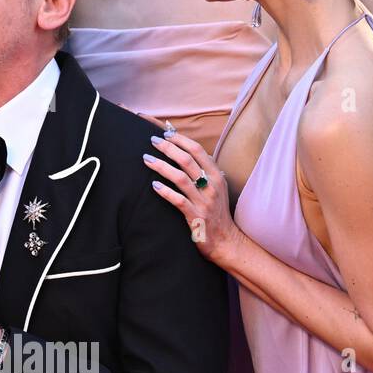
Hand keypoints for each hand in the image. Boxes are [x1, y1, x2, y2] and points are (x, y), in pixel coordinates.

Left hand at [143, 130, 241, 263]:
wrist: (226, 240)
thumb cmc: (217, 211)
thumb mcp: (216, 187)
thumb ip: (205, 170)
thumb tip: (189, 150)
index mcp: (216, 175)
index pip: (198, 150)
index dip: (181, 139)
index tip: (165, 132)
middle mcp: (211, 186)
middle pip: (187, 160)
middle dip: (168, 148)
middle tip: (152, 141)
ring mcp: (203, 201)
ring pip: (180, 178)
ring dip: (161, 166)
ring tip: (146, 159)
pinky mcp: (195, 216)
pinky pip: (178, 201)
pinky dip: (165, 192)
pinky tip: (154, 186)